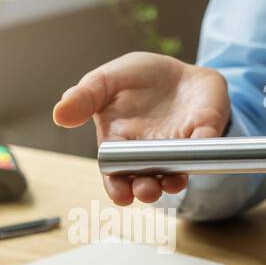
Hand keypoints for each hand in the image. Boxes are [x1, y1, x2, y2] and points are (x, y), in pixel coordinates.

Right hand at [53, 52, 229, 204]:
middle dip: (147, 190)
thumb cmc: (137, 80)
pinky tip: (201, 145)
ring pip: (176, 173)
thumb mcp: (105, 80)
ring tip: (170, 182)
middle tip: (147, 190)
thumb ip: (83, 97)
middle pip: (146, 181)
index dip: (118, 188)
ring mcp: (178, 147)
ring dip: (173, 181)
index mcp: (121, 145)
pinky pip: (206, 144)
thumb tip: (59, 114)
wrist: (177, 69)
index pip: (116, 175)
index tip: (121, 195)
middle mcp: (149, 154)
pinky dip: (205, 147)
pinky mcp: (204, 133)